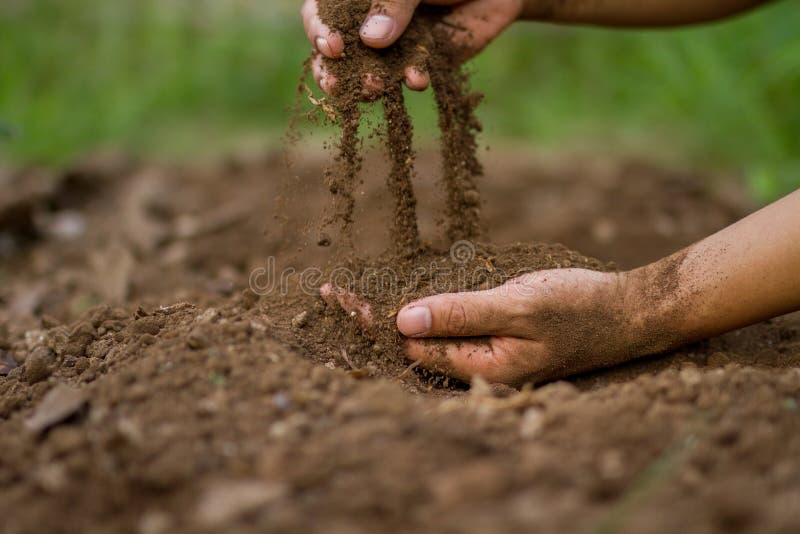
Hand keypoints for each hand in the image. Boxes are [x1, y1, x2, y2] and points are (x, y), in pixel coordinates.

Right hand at [301, 0, 523, 94]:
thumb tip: (371, 39)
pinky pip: (409, 77)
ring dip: (369, 83)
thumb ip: (393, 1)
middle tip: (336, 87)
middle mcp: (368, 21)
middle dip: (333, 72)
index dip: (318, 31)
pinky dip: (412, 80)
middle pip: (336, 52)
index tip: (331, 47)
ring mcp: (393, 44)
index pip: (320, 14)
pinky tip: (417, 79)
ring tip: (376, 87)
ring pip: (369, 70)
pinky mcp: (421, 62)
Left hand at [322, 268, 658, 385]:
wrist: (627, 313)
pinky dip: (426, 312)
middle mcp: (479, 371)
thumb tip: (402, 320)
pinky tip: (406, 300)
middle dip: (373, 321)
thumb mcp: (516, 306)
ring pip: (430, 338)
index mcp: (481, 370)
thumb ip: (459, 313)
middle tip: (330, 295)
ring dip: (395, 316)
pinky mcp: (497, 342)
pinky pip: (452, 330)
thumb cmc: (577, 308)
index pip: (411, 345)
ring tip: (354, 300)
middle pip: (413, 345)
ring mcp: (488, 357)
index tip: (335, 296)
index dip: (373, 321)